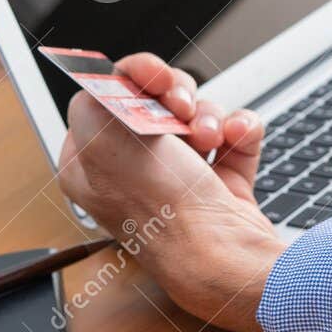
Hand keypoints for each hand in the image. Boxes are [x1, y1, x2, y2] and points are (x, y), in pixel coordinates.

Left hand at [54, 53, 286, 331]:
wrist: (222, 255)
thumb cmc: (160, 207)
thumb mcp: (103, 139)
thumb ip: (93, 96)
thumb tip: (108, 84)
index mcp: (91, 164)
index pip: (106, 100)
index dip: (132, 80)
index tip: (152, 76)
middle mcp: (132, 171)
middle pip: (156, 102)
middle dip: (177, 97)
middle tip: (181, 108)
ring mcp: (181, 178)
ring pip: (198, 116)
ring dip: (210, 115)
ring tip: (211, 137)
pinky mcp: (223, 184)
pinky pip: (234, 135)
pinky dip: (240, 131)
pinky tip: (237, 138)